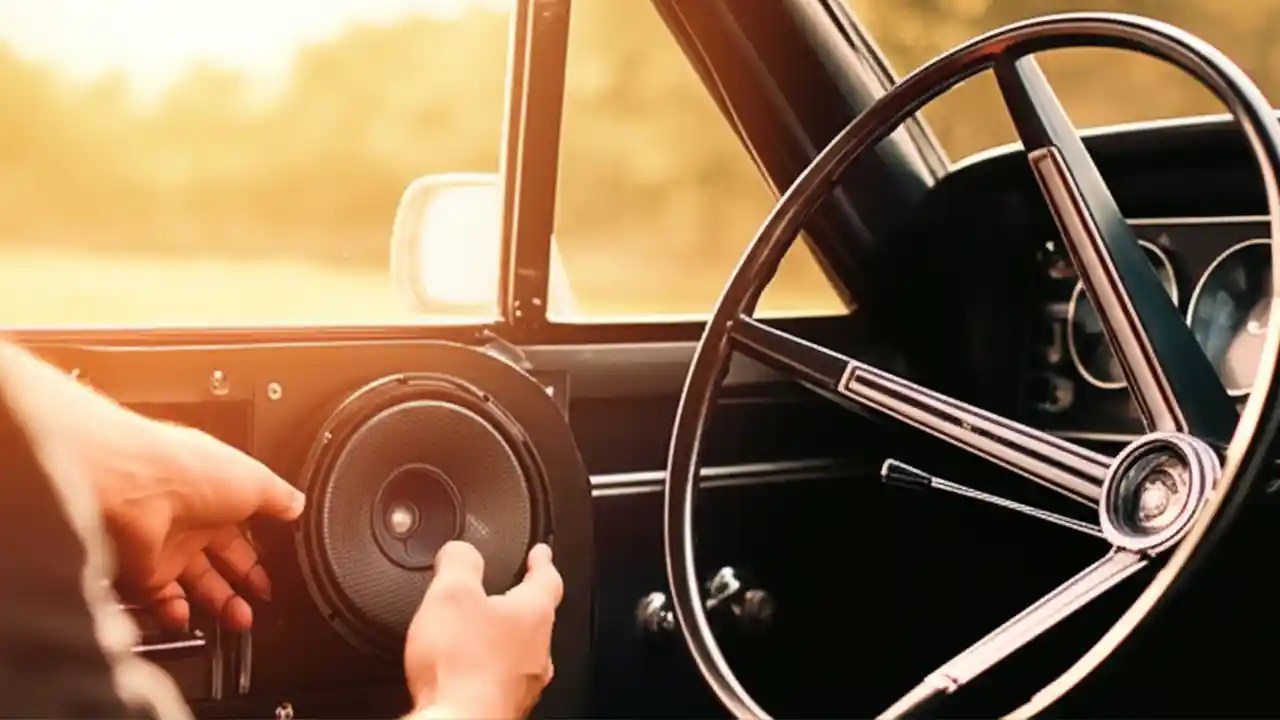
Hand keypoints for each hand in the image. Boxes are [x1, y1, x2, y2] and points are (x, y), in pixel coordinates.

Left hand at [0, 343, 304, 630]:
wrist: (134, 488)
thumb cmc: (189, 470)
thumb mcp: (256, 480)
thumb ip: (280, 497)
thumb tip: (298, 504)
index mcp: (218, 496)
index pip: (244, 531)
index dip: (260, 555)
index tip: (274, 575)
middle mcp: (190, 521)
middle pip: (220, 563)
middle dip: (242, 587)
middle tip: (259, 604)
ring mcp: (165, 547)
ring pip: (195, 586)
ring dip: (218, 606)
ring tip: (239, 620)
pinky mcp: (143, 572)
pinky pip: (161, 600)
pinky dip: (177, 614)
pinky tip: (191, 618)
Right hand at [405, 542, 562, 718]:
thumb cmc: (461, 666)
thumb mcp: (452, 594)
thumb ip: (459, 563)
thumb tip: (460, 549)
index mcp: (533, 614)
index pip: (547, 578)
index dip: (542, 561)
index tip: (542, 553)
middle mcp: (538, 650)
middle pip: (537, 616)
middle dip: (523, 601)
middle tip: (514, 589)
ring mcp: (525, 683)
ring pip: (523, 650)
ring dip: (506, 637)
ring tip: (485, 629)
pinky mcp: (505, 706)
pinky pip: (504, 677)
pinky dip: (490, 667)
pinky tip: (471, 670)